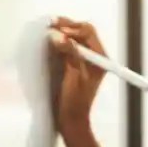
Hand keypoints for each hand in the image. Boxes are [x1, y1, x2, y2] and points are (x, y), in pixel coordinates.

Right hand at [48, 16, 106, 136]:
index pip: (88, 32)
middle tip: (49, 25)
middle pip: (81, 32)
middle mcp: (93, 56)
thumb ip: (69, 54)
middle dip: (66, 27)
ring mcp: (82, 60)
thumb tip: (59, 36)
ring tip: (47, 31)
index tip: (57, 32)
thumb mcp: (73, 77)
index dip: (72, 29)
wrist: (71, 121)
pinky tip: (48, 42)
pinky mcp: (71, 64)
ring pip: (72, 38)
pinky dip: (57, 43)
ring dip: (60, 33)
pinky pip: (65, 47)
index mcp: (100, 58)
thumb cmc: (75, 102)